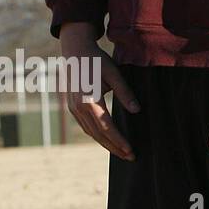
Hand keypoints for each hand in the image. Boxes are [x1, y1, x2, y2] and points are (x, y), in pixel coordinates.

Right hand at [59, 22, 138, 160]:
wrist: (75, 51)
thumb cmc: (97, 61)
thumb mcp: (114, 74)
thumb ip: (125, 93)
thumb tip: (137, 111)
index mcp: (89, 100)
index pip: (106, 127)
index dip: (119, 140)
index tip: (131, 150)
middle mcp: (78, 108)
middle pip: (98, 135)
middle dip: (114, 148)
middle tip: (131, 157)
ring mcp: (72, 109)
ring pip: (90, 133)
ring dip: (106, 144)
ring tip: (122, 152)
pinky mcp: (72, 108)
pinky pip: (85, 127)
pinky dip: (97, 135)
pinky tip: (108, 139)